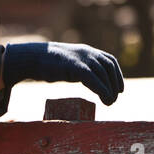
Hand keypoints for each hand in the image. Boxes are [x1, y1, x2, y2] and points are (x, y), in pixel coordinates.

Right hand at [2, 42, 123, 105]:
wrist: (34, 58)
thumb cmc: (49, 63)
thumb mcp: (69, 63)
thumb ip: (80, 68)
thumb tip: (87, 78)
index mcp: (87, 51)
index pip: (109, 60)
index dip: (117, 75)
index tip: (119, 88)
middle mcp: (87, 53)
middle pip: (108, 67)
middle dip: (115, 83)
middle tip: (114, 98)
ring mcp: (81, 58)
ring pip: (103, 74)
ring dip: (109, 89)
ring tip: (110, 102)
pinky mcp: (75, 66)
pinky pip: (93, 79)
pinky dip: (102, 89)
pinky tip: (104, 99)